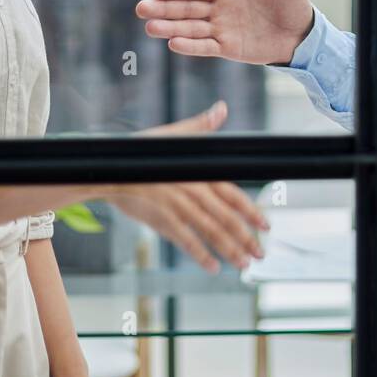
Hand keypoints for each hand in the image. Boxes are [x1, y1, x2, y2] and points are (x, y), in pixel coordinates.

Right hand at [108, 100, 270, 273]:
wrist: (110, 169)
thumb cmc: (140, 151)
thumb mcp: (174, 134)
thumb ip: (201, 126)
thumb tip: (222, 109)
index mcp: (200, 171)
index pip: (233, 194)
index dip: (252, 211)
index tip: (266, 225)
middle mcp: (194, 190)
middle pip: (227, 218)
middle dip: (246, 238)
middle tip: (260, 253)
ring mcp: (179, 206)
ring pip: (211, 231)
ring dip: (230, 249)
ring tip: (243, 264)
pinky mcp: (163, 220)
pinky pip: (187, 241)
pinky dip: (201, 255)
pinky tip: (213, 267)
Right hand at [136, 0, 314, 65]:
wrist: (302, 36)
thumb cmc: (294, 6)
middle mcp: (220, 8)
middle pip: (187, 8)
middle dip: (164, 8)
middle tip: (141, 8)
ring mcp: (222, 28)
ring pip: (191, 27)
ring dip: (170, 28)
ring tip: (149, 28)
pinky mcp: (228, 48)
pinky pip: (206, 47)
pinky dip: (191, 46)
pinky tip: (173, 44)